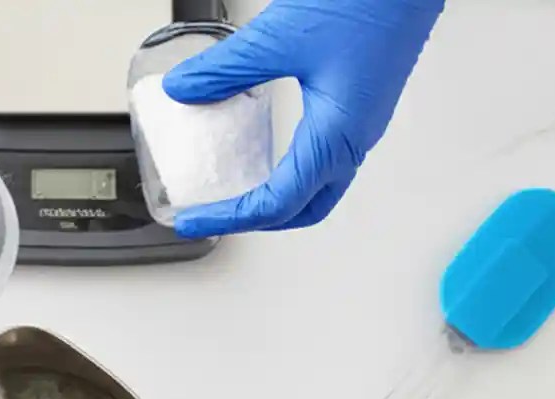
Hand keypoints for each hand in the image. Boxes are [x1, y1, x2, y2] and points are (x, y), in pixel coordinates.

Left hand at [163, 0, 444, 237]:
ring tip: (236, 187)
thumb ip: (227, 68)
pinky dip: (291, 167)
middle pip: (305, 208)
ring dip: (277, 197)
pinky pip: (325, 155)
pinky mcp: (361, 103)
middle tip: (216, 215)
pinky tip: (268, 144)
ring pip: (319, 185)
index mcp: (336, 137)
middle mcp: (354, 139)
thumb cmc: (370, 2)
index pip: (277, 202)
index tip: (195, 220)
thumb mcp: (279, 36)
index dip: (230, 218)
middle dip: (257, 220)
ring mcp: (362, 123)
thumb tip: (185, 89)